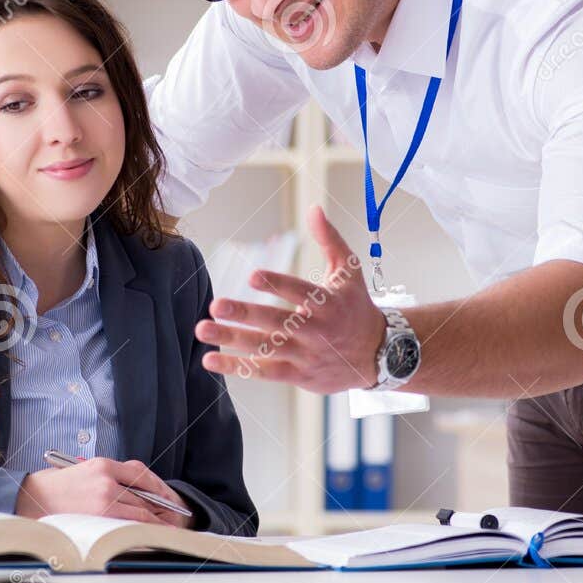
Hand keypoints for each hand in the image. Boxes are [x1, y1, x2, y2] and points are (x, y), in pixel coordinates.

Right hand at [16, 456, 190, 526]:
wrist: (30, 499)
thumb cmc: (55, 487)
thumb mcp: (84, 470)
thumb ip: (109, 477)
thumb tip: (137, 492)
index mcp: (103, 465)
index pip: (141, 473)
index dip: (158, 487)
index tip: (167, 496)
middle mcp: (106, 480)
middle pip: (144, 494)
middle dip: (161, 507)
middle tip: (175, 516)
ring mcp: (104, 499)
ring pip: (140, 511)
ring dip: (156, 521)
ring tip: (168, 527)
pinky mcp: (100, 517)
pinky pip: (129, 524)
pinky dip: (143, 529)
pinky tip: (151, 534)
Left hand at [196, 205, 387, 393]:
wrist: (379, 354)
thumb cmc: (357, 307)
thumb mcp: (349, 271)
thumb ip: (329, 239)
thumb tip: (314, 208)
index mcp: (328, 303)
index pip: (300, 292)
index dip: (277, 284)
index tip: (252, 276)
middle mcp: (316, 330)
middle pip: (276, 322)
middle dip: (245, 314)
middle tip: (216, 305)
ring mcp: (306, 355)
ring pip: (266, 348)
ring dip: (232, 339)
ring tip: (203, 329)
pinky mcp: (299, 375)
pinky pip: (265, 371)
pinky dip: (238, 367)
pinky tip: (210, 359)